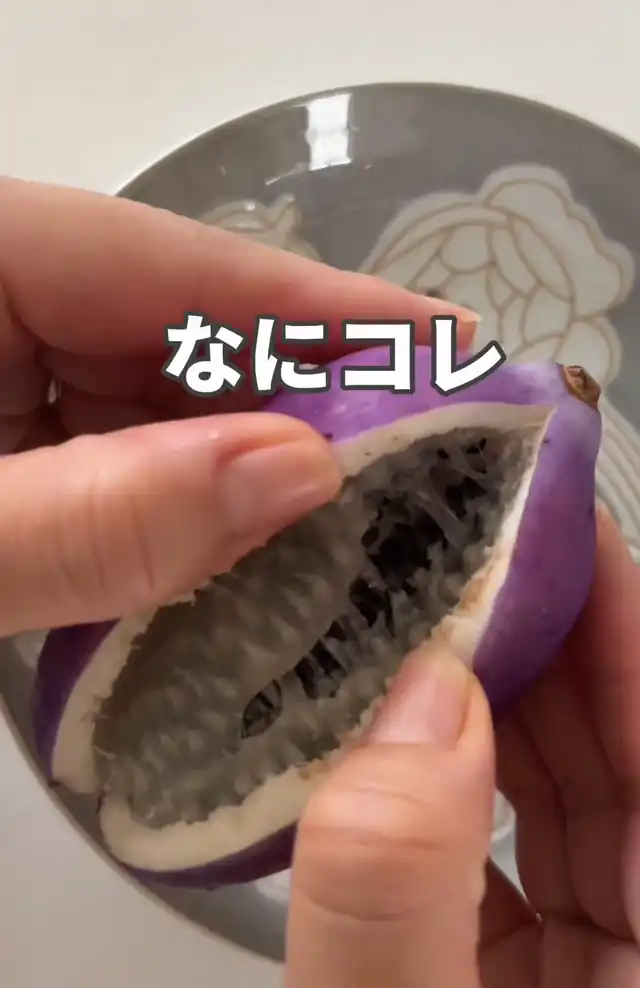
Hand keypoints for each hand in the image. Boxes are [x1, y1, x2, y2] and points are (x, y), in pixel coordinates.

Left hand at [0, 178, 474, 635]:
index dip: (320, 303)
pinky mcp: (7, 438)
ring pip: (156, 404)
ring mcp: (3, 371)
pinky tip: (251, 549)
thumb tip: (300, 472)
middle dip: (297, 402)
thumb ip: (96, 515)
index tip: (452, 339)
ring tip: (360, 519)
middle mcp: (4, 298)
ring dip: (250, 470)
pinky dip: (182, 509)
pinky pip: (112, 458)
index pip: (175, 261)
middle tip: (424, 457)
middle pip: (179, 332)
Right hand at [228, 507, 639, 987]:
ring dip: (511, 718)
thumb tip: (413, 711)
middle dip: (567, 663)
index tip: (570, 538)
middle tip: (491, 552)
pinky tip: (416, 736)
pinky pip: (522, 870)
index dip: (637, 652)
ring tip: (449, 619)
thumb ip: (391, 904)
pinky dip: (463, 797)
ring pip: (586, 821)